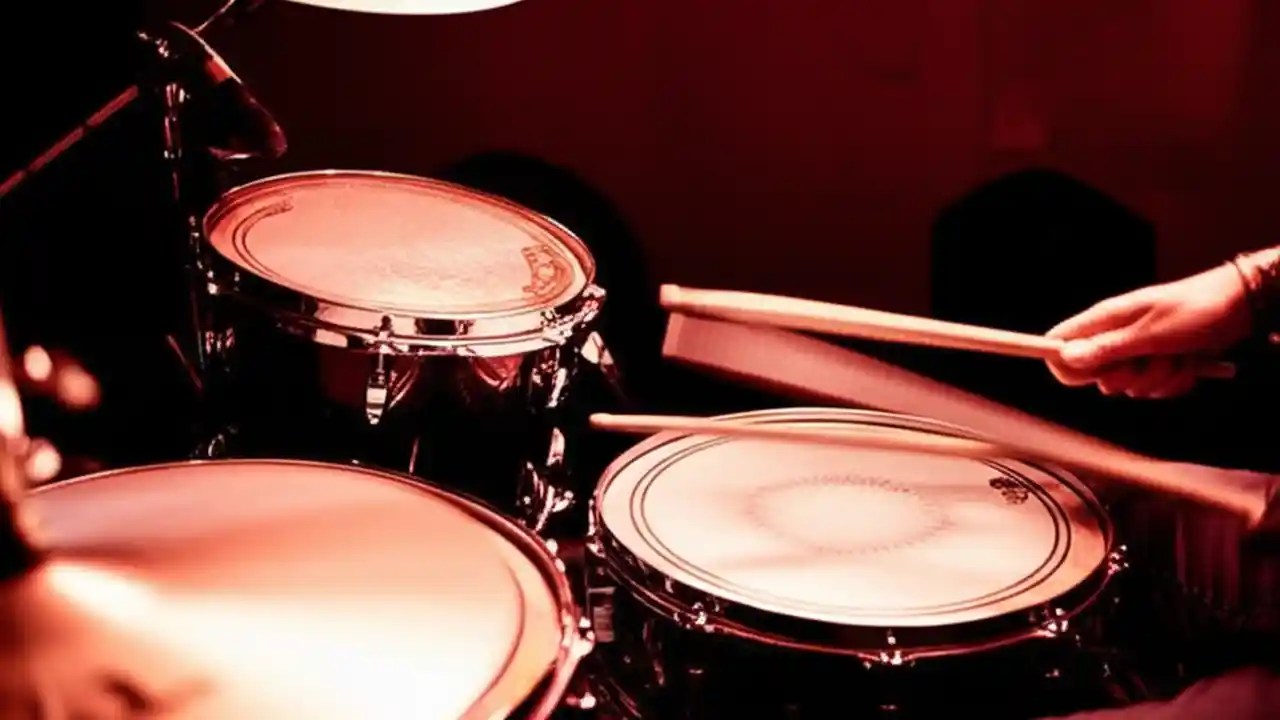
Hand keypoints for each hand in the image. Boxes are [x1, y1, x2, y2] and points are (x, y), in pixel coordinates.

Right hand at [1045, 262, 1251, 397]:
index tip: (1085, 375)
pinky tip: (1187, 362)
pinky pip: (1154, 390)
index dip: (1063, 364)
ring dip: (1158, 377)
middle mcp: (1116, 337)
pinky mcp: (1157, 365)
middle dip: (1126, 377)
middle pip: (1096, 376)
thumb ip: (1107, 347)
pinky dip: (1174, 382)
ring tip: (1177, 354)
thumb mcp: (1150, 332)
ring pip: (1130, 387)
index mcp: (1105, 320)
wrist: (1239, 306)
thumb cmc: (1195, 310)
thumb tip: (1065, 356)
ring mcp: (1137, 353)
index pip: (1059, 342)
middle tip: (1146, 359)